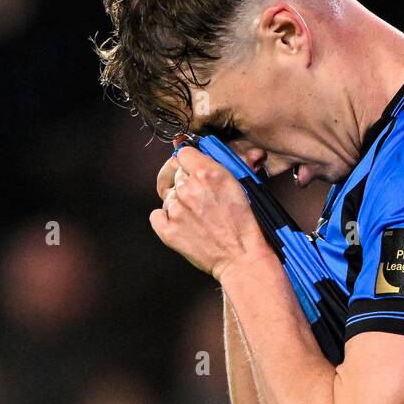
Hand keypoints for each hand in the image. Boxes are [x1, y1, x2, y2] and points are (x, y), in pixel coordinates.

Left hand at [149, 144, 265, 279]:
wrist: (242, 258)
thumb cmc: (246, 224)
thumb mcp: (240, 184)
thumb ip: (219, 162)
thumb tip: (195, 144)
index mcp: (208, 173)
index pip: (183, 153)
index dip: (188, 162)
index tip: (191, 170)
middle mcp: (189, 188)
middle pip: (175, 175)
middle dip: (186, 184)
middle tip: (201, 201)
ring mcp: (176, 210)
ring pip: (168, 196)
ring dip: (178, 204)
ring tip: (198, 218)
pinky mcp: (168, 231)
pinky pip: (156, 216)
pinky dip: (165, 220)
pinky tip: (182, 225)